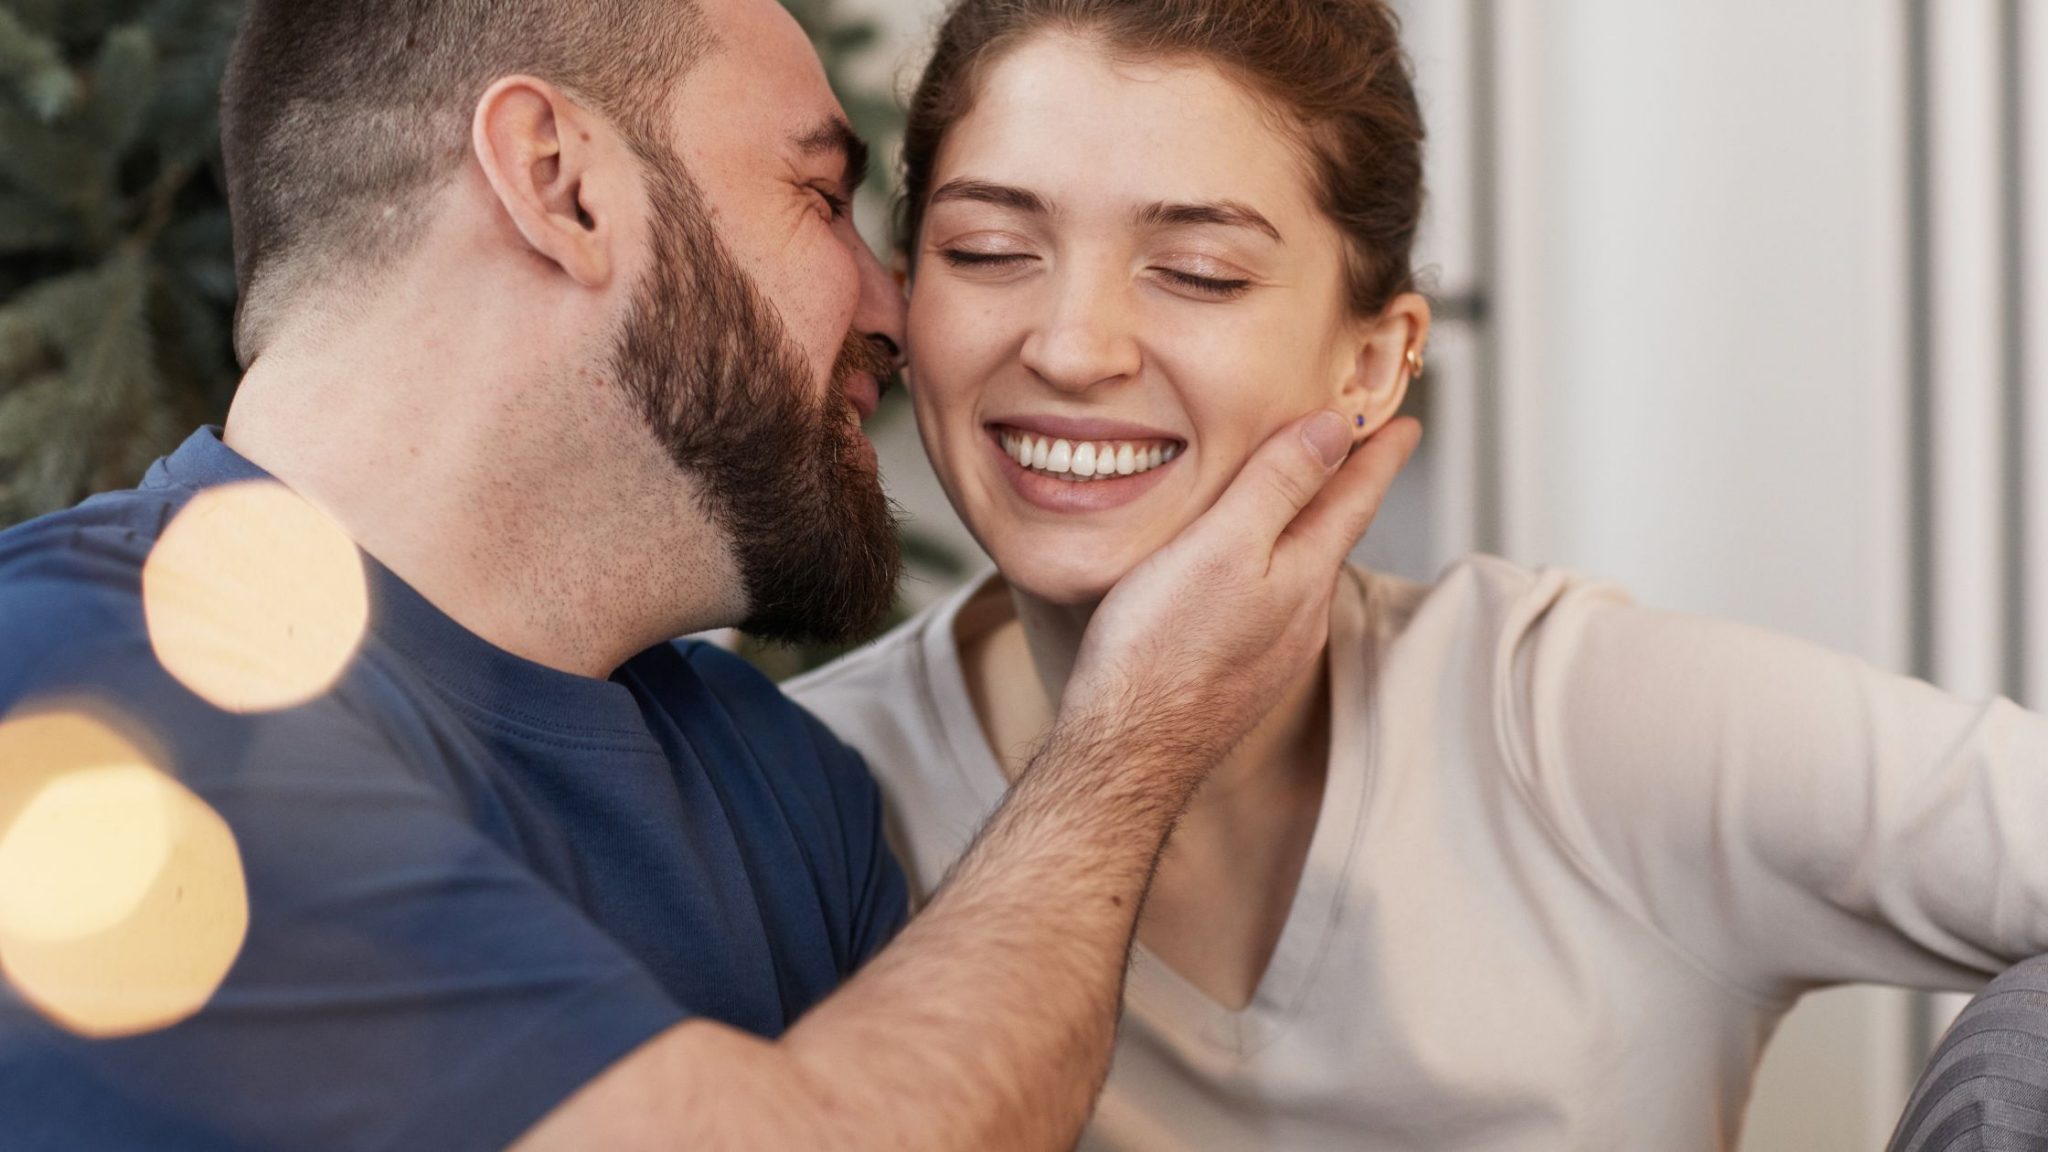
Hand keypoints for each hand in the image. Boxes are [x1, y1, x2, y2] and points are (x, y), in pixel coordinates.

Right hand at [1065, 411, 1420, 776]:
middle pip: (1333, 535)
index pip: (1355, 498)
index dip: (1379, 455)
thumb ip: (1278, 485)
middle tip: (1357, 448)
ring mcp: (1273, 651)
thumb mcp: (1222, 545)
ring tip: (1301, 501)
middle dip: (1345, 488)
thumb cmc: (1161, 648)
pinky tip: (1244, 572)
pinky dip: (1272, 570)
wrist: (1127, 749)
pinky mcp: (1239, 676)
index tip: (1405, 423)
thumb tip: (1334, 429)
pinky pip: (1270, 605)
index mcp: (1304, 575)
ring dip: (1307, 530)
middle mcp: (1301, 616)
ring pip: (1301, 573)